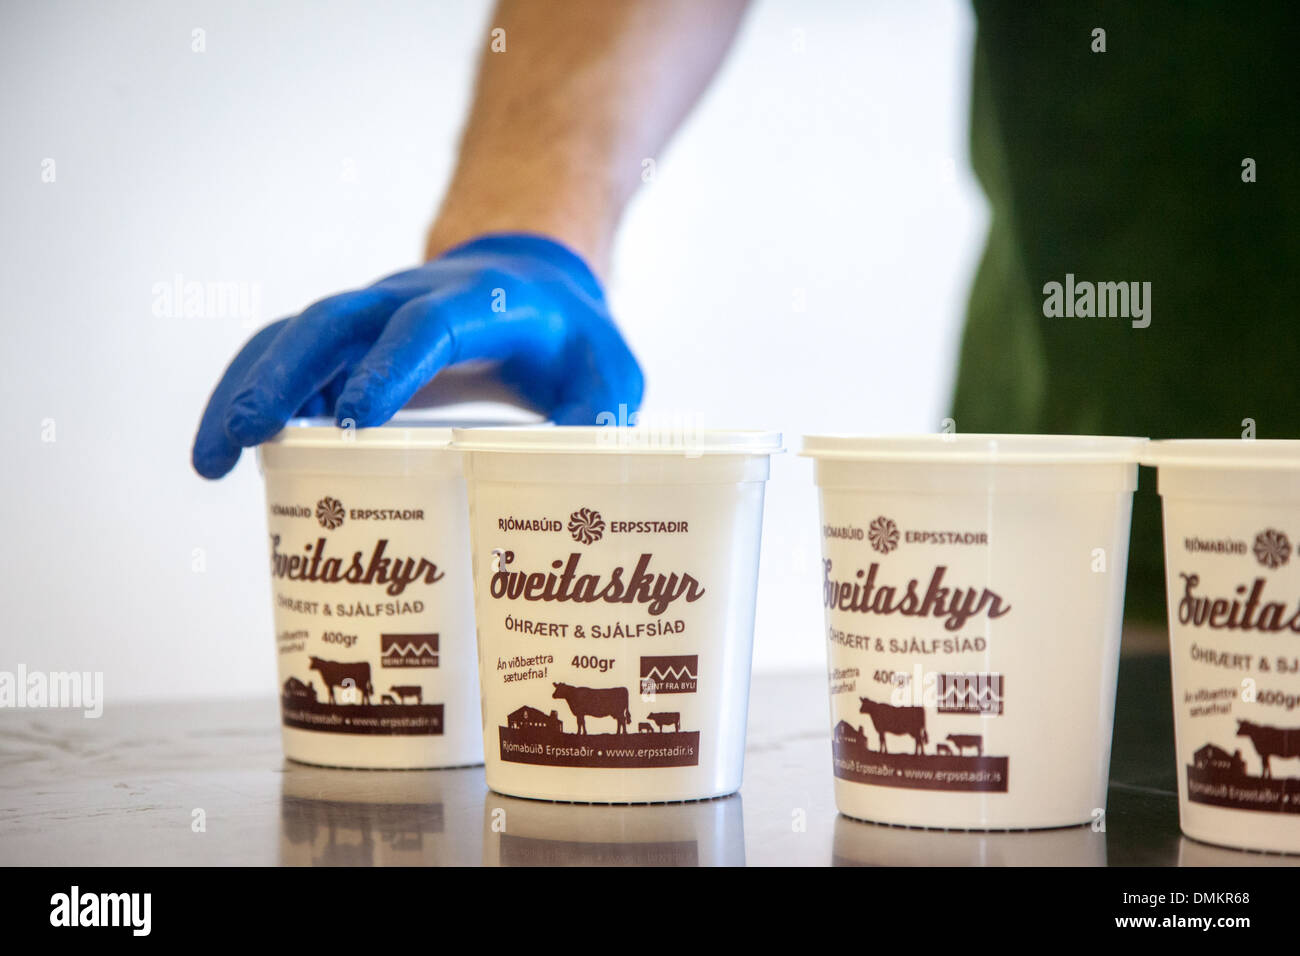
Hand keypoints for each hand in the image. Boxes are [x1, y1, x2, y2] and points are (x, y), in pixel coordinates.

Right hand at [191, 233, 643, 477]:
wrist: (537, 286)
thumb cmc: (574, 341)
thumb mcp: (609, 377)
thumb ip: (600, 420)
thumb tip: (570, 490)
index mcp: (482, 304)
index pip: (426, 325)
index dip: (390, 366)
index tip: (356, 421)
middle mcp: (411, 298)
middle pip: (332, 322)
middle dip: (282, 376)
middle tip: (241, 438)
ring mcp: (374, 316)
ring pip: (294, 336)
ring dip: (246, 389)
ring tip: (209, 462)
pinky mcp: (354, 341)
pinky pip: (291, 356)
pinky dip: (254, 395)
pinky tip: (234, 457)